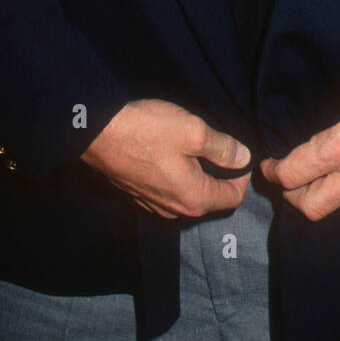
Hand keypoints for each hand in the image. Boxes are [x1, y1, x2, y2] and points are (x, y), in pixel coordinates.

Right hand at [80, 98, 251, 220]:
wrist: (95, 132)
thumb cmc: (147, 130)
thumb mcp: (195, 132)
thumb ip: (223, 148)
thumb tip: (244, 158)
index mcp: (194, 199)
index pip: (234, 197)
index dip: (243, 175)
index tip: (240, 153)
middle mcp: (175, 210)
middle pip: (211, 198)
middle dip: (220, 175)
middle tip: (219, 146)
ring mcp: (154, 205)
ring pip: (188, 193)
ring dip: (198, 174)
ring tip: (195, 146)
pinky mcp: (138, 194)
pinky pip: (169, 190)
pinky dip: (177, 175)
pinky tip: (171, 152)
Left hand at [259, 79, 339, 228]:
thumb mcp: (334, 88)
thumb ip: (306, 110)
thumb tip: (277, 119)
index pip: (291, 176)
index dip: (272, 172)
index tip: (268, 165)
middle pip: (311, 209)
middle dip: (292, 196)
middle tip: (287, 180)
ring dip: (322, 206)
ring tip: (311, 189)